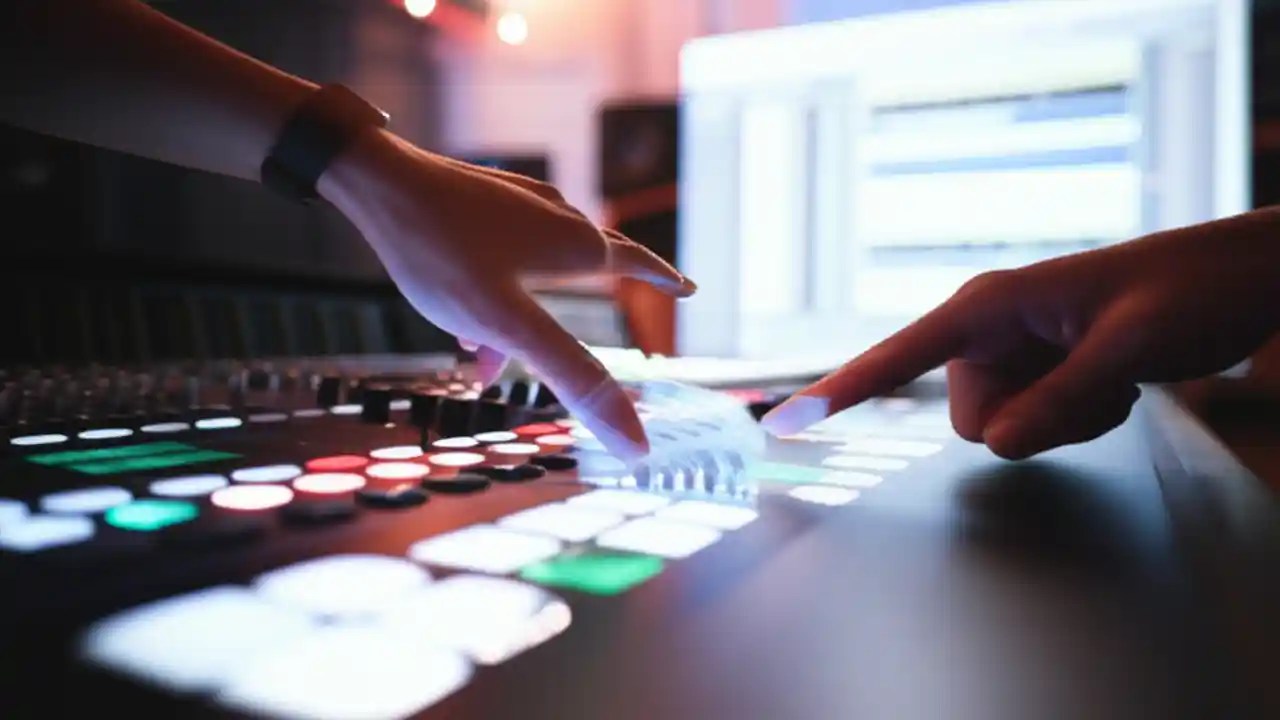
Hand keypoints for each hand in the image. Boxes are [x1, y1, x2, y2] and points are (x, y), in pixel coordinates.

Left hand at [320, 129, 694, 461]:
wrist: (374, 180)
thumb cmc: (444, 254)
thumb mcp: (511, 327)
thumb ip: (574, 379)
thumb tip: (637, 443)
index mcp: (576, 245)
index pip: (636, 262)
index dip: (663, 280)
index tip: (688, 288)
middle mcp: (554, 216)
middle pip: (594, 256)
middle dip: (606, 286)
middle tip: (635, 288)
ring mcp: (513, 204)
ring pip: (540, 260)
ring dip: (532, 305)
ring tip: (496, 354)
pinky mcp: (473, 200)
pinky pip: (498, 252)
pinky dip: (494, 289)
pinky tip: (458, 315)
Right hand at [761, 209, 1279, 458]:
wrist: (1241, 278)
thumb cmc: (1189, 288)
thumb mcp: (1132, 343)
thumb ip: (1063, 396)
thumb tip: (1000, 443)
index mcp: (992, 304)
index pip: (899, 354)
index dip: (842, 388)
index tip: (786, 420)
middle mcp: (990, 330)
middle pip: (969, 418)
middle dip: (1030, 422)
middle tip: (1094, 389)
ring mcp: (1014, 354)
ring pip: (1003, 429)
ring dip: (1061, 422)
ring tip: (1111, 379)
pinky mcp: (1038, 373)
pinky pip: (1032, 428)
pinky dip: (1076, 420)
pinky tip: (1114, 385)